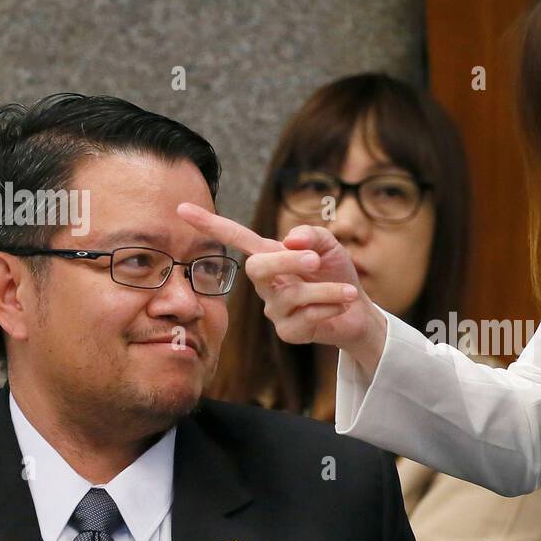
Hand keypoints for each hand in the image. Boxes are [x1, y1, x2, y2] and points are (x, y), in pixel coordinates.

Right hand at [175, 203, 386, 373]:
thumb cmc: (337, 273)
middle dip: (287, 262)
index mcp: (270, 255)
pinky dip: (330, 307)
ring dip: (325, 290)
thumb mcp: (329, 246)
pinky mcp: (288, 331)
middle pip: (256, 268)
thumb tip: (291, 240)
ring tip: (348, 291)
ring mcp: (274, 309)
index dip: (210, 224)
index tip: (181, 208)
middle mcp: (266, 283)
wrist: (359, 311)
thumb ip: (312, 235)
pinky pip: (304, 318)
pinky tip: (342, 305)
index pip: (235, 238)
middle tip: (315, 260)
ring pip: (289, 296)